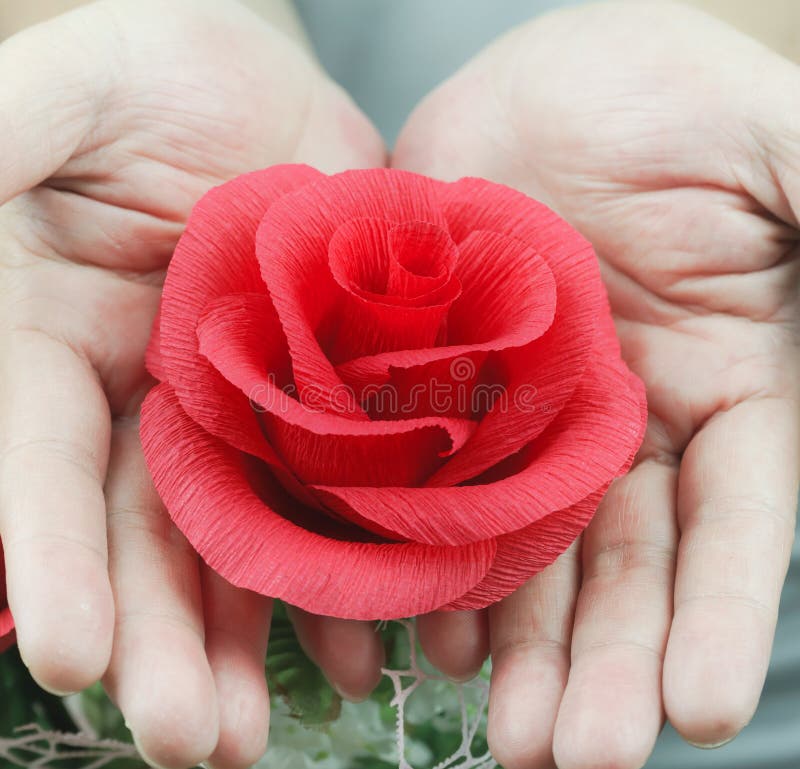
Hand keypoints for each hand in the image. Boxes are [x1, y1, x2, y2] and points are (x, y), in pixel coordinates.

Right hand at [0, 2, 384, 766]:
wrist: (269, 86)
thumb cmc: (158, 66)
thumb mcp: (63, 95)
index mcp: (46, 338)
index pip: (40, 467)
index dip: (52, 562)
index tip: (70, 662)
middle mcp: (135, 395)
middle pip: (143, 534)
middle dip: (161, 638)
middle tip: (191, 743)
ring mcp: (230, 406)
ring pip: (233, 539)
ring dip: (247, 639)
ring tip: (260, 735)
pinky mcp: (313, 399)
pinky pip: (323, 495)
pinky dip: (339, 568)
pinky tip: (364, 640)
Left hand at [393, 4, 799, 767]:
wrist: (541, 78)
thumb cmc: (665, 91)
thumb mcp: (774, 147)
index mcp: (726, 385)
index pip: (734, 524)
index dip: (721, 616)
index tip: (706, 710)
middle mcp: (630, 422)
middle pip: (626, 567)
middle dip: (609, 664)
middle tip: (578, 759)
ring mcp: (536, 414)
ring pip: (534, 553)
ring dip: (521, 648)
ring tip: (507, 738)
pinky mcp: (452, 391)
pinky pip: (443, 492)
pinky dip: (437, 564)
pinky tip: (431, 635)